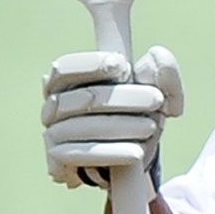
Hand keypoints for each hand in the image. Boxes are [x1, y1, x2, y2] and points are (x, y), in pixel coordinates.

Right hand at [41, 46, 182, 189]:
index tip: (123, 65)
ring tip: (152, 127)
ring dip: (120, 126)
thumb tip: (157, 53)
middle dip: (124, 97)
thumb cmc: (138, 114)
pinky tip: (137, 153)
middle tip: (157, 99)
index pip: (65, 67)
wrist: (132, 158)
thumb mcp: (155, 90)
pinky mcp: (58, 160)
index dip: (91, 64)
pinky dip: (110, 152)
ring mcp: (53, 132)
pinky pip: (80, 155)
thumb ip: (161, 70)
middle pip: (84, 98)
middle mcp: (54, 105)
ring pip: (82, 127)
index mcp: (69, 81)